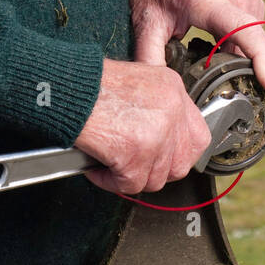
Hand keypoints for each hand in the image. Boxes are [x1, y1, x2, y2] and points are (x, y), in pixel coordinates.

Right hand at [75, 57, 210, 195]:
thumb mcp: (136, 79)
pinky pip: (130, 185)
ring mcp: (157, 135)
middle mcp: (171, 111)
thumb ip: (154, 106)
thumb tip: (158, 136)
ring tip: (110, 163)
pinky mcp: (137, 156)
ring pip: (155, 178)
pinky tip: (98, 168)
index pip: (197, 135)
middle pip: (180, 162)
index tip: (166, 157)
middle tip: (135, 165)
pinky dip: (110, 181)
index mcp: (173, 89)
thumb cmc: (90, 83)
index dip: (180, 152)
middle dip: (156, 170)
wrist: (67, 88)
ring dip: (131, 176)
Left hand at [130, 0, 264, 90]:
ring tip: (204, 68)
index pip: (244, 29)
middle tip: (211, 96)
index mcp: (208, 0)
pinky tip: (212, 56)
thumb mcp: (146, 20)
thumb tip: (160, 95)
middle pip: (252, 49)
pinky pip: (251, 39)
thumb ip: (151, 59)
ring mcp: (249, 1)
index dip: (262, 57)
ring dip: (234, 64)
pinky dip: (236, 52)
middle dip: (240, 78)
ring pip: (252, 48)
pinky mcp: (252, 6)